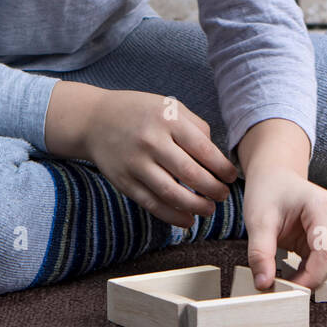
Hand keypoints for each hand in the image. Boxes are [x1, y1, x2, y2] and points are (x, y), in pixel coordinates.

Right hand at [81, 89, 238, 227]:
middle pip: (190, 174)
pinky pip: (152, 204)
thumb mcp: (170, 107)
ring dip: (196, 207)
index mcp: (168, 120)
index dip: (222, 168)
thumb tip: (217, 157)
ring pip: (172, 193)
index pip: (203, 149)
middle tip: (223, 196)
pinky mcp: (124, 182)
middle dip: (213, 189)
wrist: (95, 120)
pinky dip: (173, 216)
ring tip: (209, 209)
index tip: (231, 177)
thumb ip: (195, 127)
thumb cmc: (141, 112)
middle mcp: (152, 142)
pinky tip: (188, 219)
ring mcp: (136, 163)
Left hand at [241, 165, 326, 290]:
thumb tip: (264, 284)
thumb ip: (260, 253)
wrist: (274, 176)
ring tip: (285, 278)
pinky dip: (310, 271)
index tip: (286, 289)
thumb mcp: (258, 221)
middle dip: (309, 279)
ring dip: (310, 276)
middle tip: (282, 288)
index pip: (326, 253)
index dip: (309, 277)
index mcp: (322, 206)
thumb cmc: (268, 190)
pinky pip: (326, 261)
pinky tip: (293, 272)